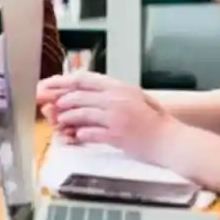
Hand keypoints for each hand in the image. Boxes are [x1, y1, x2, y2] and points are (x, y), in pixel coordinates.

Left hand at [44, 72, 174, 161]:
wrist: (170, 140)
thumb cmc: (153, 120)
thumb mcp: (133, 97)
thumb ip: (111, 93)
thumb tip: (84, 92)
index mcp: (120, 87)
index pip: (85, 79)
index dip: (64, 82)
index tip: (49, 85)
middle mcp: (116, 99)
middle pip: (79, 96)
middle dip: (62, 101)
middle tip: (53, 107)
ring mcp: (116, 117)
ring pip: (81, 114)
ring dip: (68, 118)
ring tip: (62, 122)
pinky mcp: (116, 136)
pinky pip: (90, 133)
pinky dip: (80, 134)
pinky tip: (77, 135)